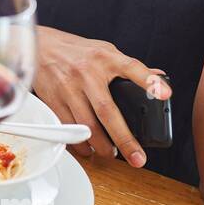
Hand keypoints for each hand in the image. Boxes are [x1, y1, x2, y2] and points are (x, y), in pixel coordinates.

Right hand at [34, 25, 170, 166]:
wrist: (38, 46)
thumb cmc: (74, 50)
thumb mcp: (104, 50)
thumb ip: (128, 65)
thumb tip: (158, 76)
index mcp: (104, 58)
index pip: (131, 67)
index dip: (149, 81)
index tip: (165, 94)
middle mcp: (86, 73)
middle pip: (107, 111)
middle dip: (124, 138)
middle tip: (137, 157)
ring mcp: (68, 88)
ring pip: (86, 126)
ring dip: (101, 146)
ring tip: (112, 154)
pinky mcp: (53, 100)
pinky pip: (67, 128)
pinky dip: (79, 143)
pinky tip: (88, 148)